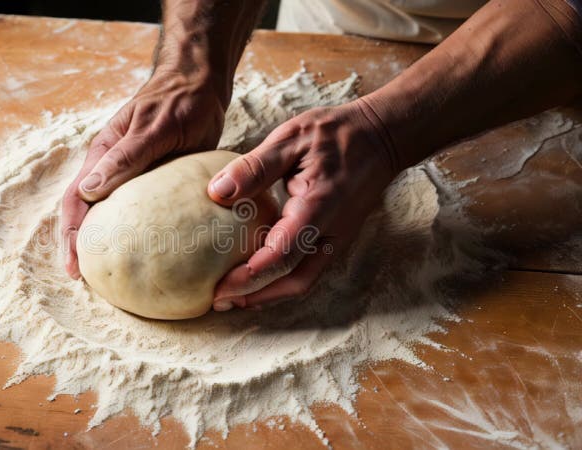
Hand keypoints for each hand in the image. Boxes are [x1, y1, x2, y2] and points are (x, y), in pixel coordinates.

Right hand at [62, 70, 227, 278]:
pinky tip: (145, 253)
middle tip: (87, 280)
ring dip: (106, 242)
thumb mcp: (154, 128)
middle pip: (87, 213)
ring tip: (110, 274)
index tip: (75, 267)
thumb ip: (125, 157)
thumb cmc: (178, 101)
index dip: (72, 235)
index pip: (76, 201)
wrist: (202, 85)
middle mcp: (112, 168)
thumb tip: (88, 191)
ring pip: (111, 214)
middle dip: (82, 246)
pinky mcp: (154, 181)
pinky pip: (140, 212)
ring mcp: (132, 176)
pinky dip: (136, 233)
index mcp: (103, 155)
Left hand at [207, 100, 398, 310]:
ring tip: (233, 299)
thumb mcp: (291, 138)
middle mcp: (331, 231)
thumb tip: (216, 191)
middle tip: (218, 301)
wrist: (383, 136)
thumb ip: (255, 166)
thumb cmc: (335, 133)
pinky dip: (281, 282)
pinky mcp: (335, 238)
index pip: (284, 251)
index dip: (252, 273)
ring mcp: (337, 238)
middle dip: (256, 295)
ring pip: (304, 281)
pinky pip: (309, 270)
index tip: (222, 285)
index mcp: (318, 206)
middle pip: (295, 280)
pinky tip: (257, 280)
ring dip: (268, 295)